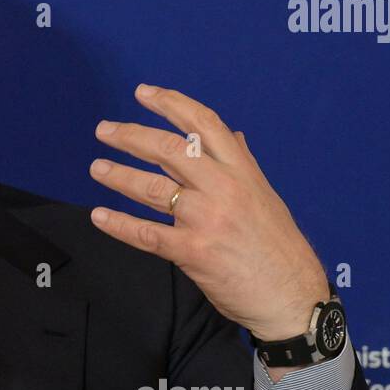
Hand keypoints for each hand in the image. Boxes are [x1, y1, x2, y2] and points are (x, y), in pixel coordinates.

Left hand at [88, 84, 329, 354]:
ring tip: (97, 168)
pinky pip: (147, 233)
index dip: (170, 104)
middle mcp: (224, 188)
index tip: (143, 92)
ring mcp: (207, 219)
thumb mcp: (265, 197)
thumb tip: (233, 136)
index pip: (203, 124)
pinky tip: (99, 216)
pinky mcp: (193, 252)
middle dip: (131, 136)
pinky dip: (119, 224)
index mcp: (243, 171)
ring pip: (152, 188)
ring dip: (119, 175)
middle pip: (169, 149)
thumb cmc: (280, 249)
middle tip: (103, 130)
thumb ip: (243, 165)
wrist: (292, 297)